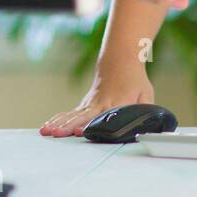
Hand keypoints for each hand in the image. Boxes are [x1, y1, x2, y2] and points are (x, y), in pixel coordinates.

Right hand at [39, 65, 154, 137]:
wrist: (120, 62)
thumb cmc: (135, 81)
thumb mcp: (146, 95)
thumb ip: (147, 112)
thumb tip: (149, 128)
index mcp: (117, 103)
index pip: (104, 116)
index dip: (93, 124)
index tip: (81, 131)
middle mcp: (100, 104)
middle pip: (83, 116)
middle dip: (70, 126)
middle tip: (58, 133)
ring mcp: (90, 104)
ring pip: (73, 115)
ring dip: (59, 123)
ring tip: (47, 131)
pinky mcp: (85, 105)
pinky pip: (70, 113)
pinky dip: (57, 119)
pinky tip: (47, 127)